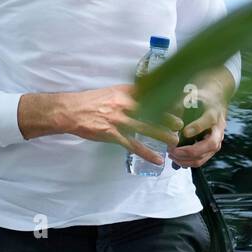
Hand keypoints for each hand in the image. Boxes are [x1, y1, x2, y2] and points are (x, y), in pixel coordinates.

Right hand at [62, 84, 181, 165]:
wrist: (72, 111)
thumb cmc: (91, 101)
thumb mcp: (112, 92)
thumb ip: (129, 94)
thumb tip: (146, 96)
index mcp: (125, 92)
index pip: (151, 94)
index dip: (165, 100)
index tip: (177, 104)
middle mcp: (124, 104)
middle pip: (151, 111)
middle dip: (168, 118)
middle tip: (180, 124)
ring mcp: (119, 120)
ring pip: (146, 128)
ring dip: (162, 135)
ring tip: (174, 141)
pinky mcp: (112, 134)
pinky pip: (133, 145)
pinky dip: (147, 153)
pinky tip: (158, 159)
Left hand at [168, 81, 227, 168]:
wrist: (214, 102)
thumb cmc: (200, 100)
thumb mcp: (191, 97)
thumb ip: (180, 105)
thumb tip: (167, 118)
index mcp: (213, 114)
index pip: (207, 121)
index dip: (196, 127)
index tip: (183, 131)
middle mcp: (218, 130)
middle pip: (209, 145)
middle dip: (188, 151)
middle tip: (172, 149)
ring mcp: (216, 142)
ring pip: (204, 156)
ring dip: (186, 159)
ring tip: (171, 154)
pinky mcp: (210, 150)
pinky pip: (201, 160)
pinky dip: (187, 162)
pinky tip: (176, 159)